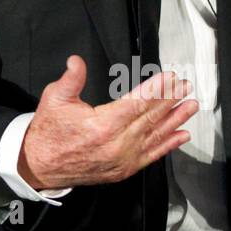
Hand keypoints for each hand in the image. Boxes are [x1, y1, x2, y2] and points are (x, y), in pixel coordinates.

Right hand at [17, 54, 197, 191]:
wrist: (40, 165)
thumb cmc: (49, 131)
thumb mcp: (54, 99)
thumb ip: (70, 79)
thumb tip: (76, 60)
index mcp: (102, 125)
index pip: (137, 103)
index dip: (157, 89)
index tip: (171, 77)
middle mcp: (116, 144)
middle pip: (150, 118)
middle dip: (170, 99)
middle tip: (185, 86)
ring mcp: (122, 159)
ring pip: (155, 136)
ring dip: (175, 120)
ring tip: (190, 106)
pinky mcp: (123, 170)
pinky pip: (151, 156)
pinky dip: (168, 145)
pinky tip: (182, 135)